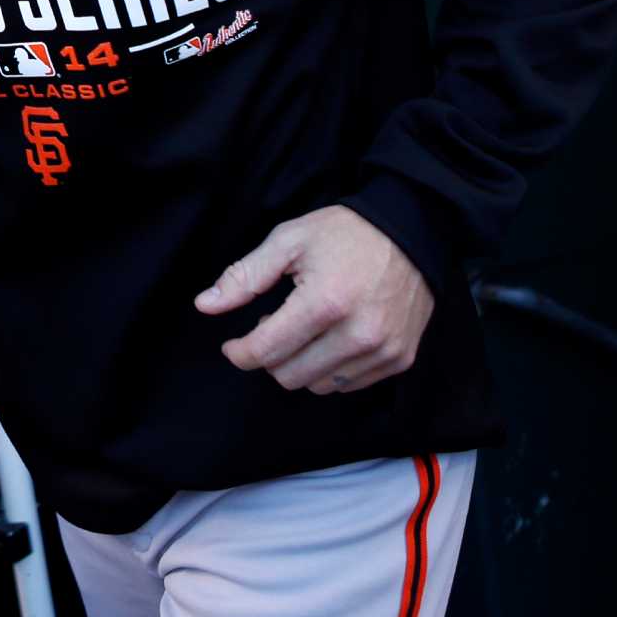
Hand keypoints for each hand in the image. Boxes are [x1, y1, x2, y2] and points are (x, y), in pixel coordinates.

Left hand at [194, 205, 433, 395]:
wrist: (412, 231)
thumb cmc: (345, 233)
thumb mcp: (289, 240)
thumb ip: (245, 275)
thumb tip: (205, 305)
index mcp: (325, 302)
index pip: (266, 351)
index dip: (240, 352)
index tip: (232, 345)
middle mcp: (358, 333)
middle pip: (289, 375)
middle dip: (270, 356)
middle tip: (273, 325)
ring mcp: (383, 350)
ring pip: (318, 385)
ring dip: (300, 364)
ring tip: (304, 329)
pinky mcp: (399, 359)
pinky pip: (348, 385)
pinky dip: (329, 369)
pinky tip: (330, 338)